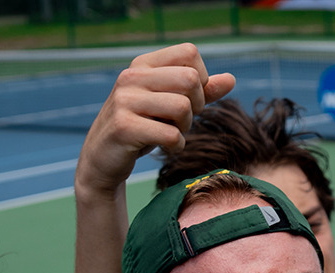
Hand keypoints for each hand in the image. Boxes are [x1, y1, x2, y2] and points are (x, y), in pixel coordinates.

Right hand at [75, 43, 237, 195]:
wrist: (103, 158)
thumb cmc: (142, 127)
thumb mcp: (170, 105)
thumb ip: (200, 91)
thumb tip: (231, 79)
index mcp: (143, 63)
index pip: (190, 53)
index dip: (200, 79)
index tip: (188, 99)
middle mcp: (132, 76)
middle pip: (191, 79)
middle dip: (196, 106)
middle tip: (181, 121)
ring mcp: (125, 100)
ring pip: (183, 107)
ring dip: (185, 128)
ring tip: (170, 133)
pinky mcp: (124, 127)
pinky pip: (172, 135)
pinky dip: (176, 145)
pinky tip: (164, 147)